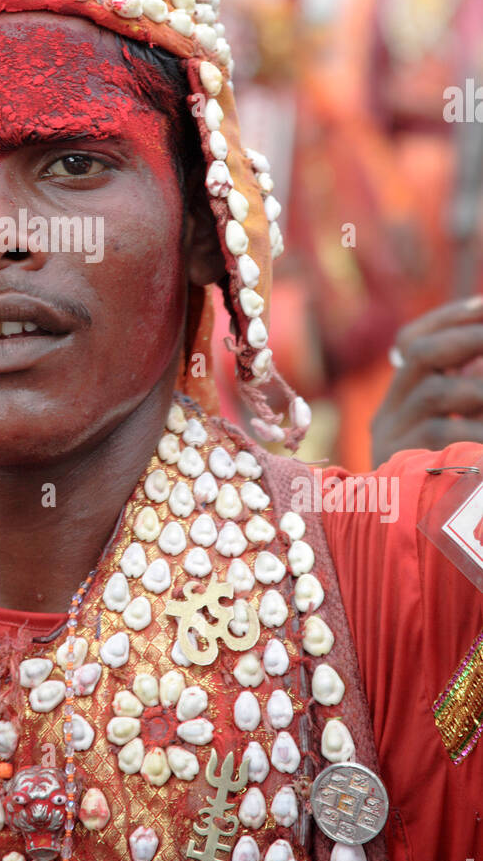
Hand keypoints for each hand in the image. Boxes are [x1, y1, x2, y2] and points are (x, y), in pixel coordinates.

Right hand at [370, 297, 482, 465]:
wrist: (439, 556)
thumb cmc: (461, 472)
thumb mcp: (462, 424)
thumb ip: (468, 390)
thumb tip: (478, 352)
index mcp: (400, 404)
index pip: (410, 341)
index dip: (448, 317)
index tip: (482, 304)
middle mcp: (388, 419)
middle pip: (416, 355)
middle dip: (466, 337)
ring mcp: (390, 444)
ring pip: (433, 392)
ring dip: (479, 387)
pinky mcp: (400, 470)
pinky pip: (444, 434)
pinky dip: (477, 430)